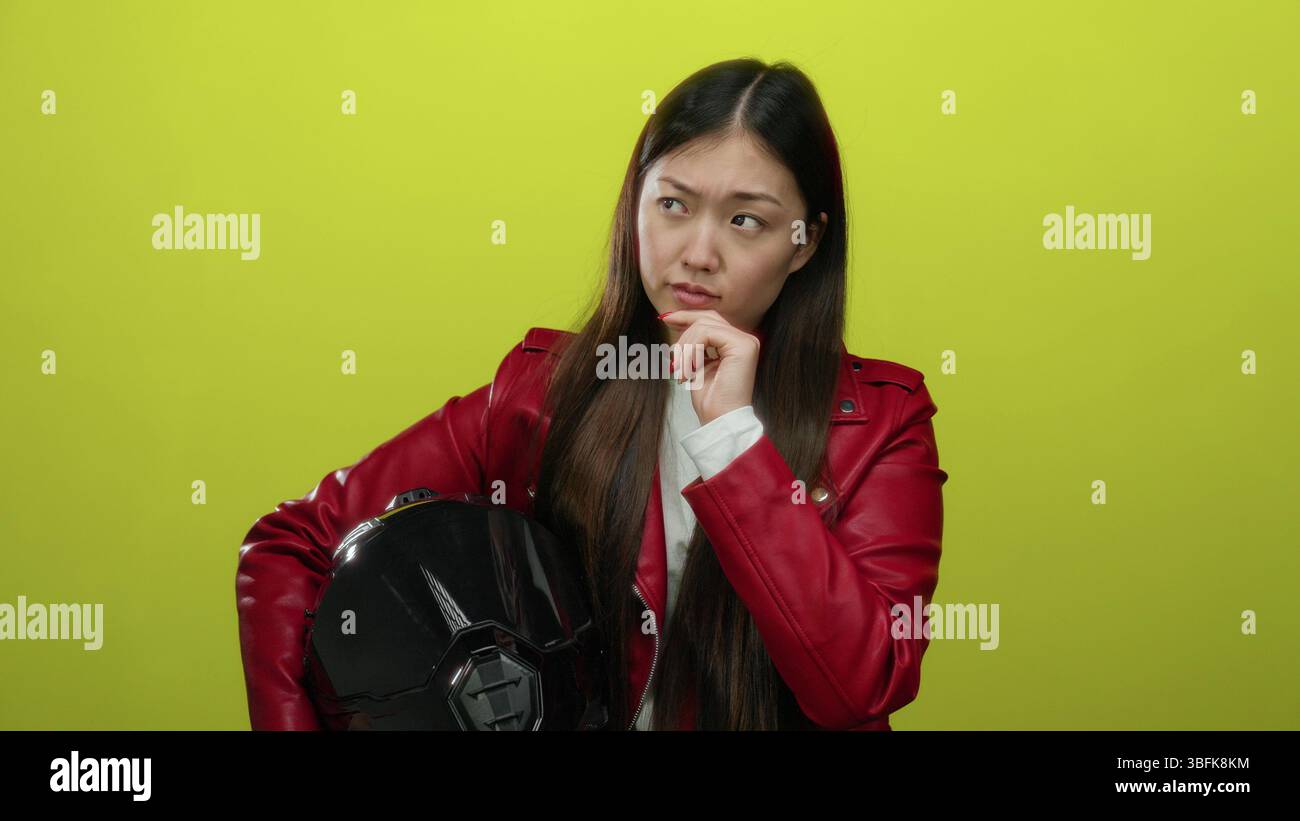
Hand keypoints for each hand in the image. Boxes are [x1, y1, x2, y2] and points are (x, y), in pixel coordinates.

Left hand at [660, 310, 760, 425]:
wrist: (719, 420)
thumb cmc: (709, 399)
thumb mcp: (695, 363)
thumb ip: (692, 342)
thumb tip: (674, 319)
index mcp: (736, 343)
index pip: (709, 320)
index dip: (686, 317)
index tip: (664, 319)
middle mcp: (745, 339)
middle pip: (707, 318)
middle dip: (682, 328)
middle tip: (671, 352)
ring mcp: (746, 341)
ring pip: (703, 326)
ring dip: (684, 349)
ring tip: (681, 372)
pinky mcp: (743, 345)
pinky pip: (707, 334)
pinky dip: (691, 351)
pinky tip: (689, 370)